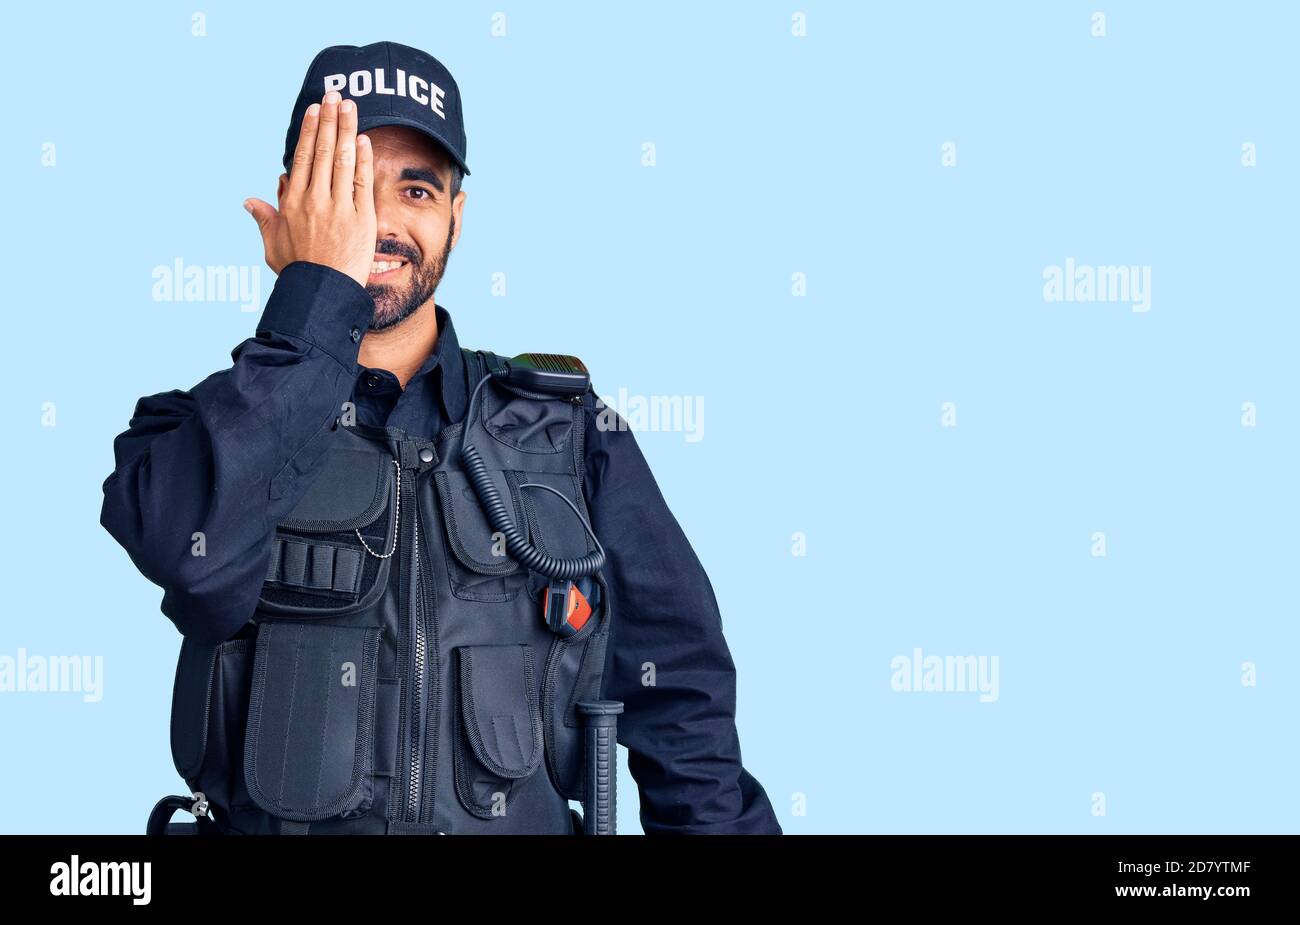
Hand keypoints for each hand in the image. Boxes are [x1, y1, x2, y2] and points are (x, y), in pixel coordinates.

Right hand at [243, 89, 376, 288]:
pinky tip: (364, 140)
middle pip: (322, 151)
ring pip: (342, 161)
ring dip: (347, 130)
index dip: (309, 131)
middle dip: (330, 120)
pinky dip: (363, 160)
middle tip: (336, 95)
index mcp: (292, 202)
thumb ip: (264, 218)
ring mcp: (338, 208)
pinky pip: (361, 183)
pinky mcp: (360, 219)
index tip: (315, 110)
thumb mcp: (273, 245)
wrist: (321, 294)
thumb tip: (249, 200)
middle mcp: (314, 200)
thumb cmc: (297, 272)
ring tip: (351, 106)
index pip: (302, 157)